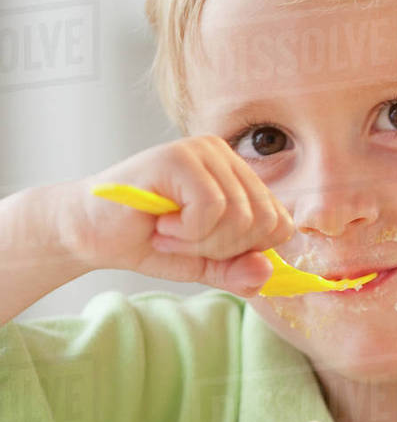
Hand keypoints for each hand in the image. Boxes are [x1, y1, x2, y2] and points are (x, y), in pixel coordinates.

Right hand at [66, 135, 293, 297]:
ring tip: (169, 233)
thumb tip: (267, 270)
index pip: (281, 222)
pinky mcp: (180, 156)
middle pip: (265, 221)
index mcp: (238, 176)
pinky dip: (186, 231)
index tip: (207, 250)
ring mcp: (204, 151)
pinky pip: (212, 207)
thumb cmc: (147, 240)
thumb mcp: (205, 263)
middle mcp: (225, 156)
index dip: (248, 251)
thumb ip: (239, 270)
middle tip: (183, 242)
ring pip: (240, 215)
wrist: (89, 233)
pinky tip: (162, 225)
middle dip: (223, 248)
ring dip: (199, 241)